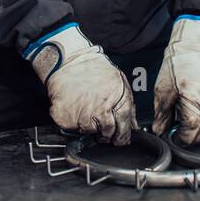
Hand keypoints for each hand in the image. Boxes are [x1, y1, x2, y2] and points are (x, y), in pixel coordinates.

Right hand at [26, 25, 135, 144]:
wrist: (67, 60)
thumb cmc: (93, 68)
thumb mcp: (118, 81)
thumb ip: (128, 105)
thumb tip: (133, 125)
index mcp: (117, 101)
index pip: (124, 128)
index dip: (123, 137)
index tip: (120, 140)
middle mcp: (100, 111)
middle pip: (107, 133)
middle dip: (106, 133)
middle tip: (101, 123)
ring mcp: (82, 117)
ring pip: (89, 132)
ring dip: (89, 125)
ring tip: (85, 107)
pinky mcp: (65, 119)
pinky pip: (72, 128)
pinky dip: (73, 122)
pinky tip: (75, 107)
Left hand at [152, 17, 199, 144]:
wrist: (197, 48)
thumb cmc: (179, 66)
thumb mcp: (164, 89)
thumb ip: (162, 114)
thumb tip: (160, 131)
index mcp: (193, 95)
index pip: (192, 128)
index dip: (183, 137)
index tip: (176, 138)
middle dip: (193, 137)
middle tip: (183, 135)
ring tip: (194, 126)